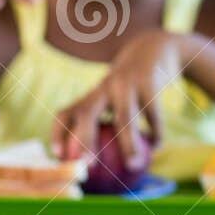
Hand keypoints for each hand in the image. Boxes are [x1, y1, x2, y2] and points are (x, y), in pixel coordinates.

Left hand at [51, 30, 182, 164]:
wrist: (156, 48)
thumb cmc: (133, 85)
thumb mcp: (116, 97)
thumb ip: (110, 122)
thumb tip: (103, 164)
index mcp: (93, 94)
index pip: (66, 113)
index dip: (57, 134)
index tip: (58, 156)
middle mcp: (104, 87)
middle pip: (88, 114)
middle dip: (85, 141)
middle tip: (88, 166)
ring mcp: (127, 83)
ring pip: (124, 118)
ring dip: (128, 144)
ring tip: (133, 166)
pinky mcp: (150, 82)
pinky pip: (152, 114)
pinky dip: (155, 133)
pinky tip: (156, 146)